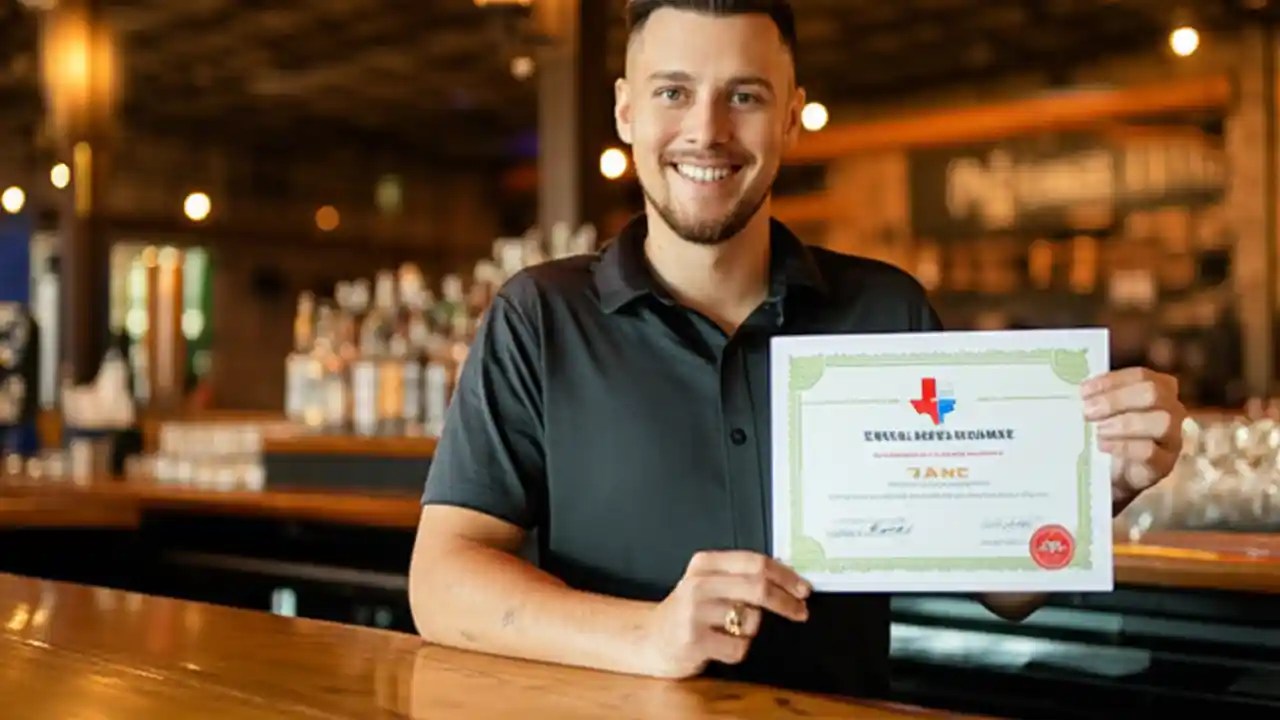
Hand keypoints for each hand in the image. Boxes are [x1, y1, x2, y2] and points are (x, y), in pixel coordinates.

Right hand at [638, 550, 810, 679]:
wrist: (650, 640)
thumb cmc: (688, 612)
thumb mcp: (708, 583)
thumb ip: (740, 575)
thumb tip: (788, 578)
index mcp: (705, 563)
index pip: (755, 562)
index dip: (785, 576)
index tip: (804, 588)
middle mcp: (698, 584)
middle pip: (758, 587)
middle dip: (786, 601)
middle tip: (801, 611)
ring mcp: (695, 613)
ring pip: (751, 621)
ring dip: (751, 630)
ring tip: (729, 630)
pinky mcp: (694, 641)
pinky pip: (739, 648)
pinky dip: (737, 650)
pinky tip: (719, 646)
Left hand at [1082, 367, 1185, 508]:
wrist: (1110, 475)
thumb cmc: (1106, 434)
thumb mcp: (1101, 411)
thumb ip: (1096, 398)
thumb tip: (1078, 391)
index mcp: (1157, 388)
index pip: (1141, 375)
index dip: (1111, 381)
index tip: (1083, 391)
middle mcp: (1171, 409)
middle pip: (1153, 393)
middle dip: (1116, 400)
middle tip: (1087, 412)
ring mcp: (1171, 437)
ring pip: (1160, 421)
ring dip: (1124, 424)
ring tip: (1097, 430)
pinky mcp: (1164, 464)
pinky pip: (1150, 451)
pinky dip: (1123, 446)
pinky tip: (1102, 445)